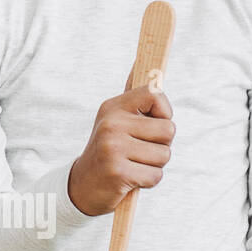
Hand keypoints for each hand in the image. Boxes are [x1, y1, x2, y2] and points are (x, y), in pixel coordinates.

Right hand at [67, 83, 174, 217]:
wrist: (83, 185)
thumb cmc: (110, 151)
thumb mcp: (117, 121)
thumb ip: (135, 99)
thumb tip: (144, 65)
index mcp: (113, 107)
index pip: (154, 93)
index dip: (164, 111)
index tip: (152, 123)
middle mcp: (111, 123)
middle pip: (168, 129)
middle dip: (161, 145)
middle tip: (138, 151)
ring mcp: (113, 147)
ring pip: (165, 155)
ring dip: (154, 165)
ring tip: (133, 164)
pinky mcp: (117, 171)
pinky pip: (156, 175)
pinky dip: (148, 181)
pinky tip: (130, 178)